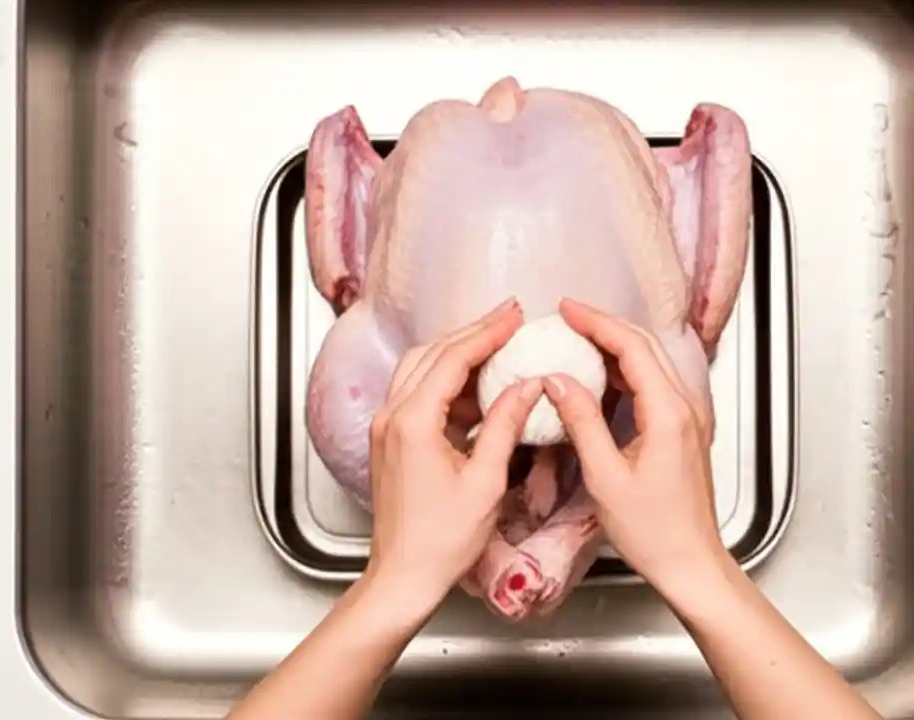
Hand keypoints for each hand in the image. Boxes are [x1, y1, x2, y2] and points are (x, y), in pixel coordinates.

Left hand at [365, 298, 543, 611]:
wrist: (403, 577)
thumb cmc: (442, 541)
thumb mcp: (486, 481)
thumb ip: (505, 425)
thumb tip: (528, 386)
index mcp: (413, 421)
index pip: (452, 358)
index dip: (487, 332)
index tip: (515, 316)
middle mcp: (391, 416)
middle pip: (431, 354)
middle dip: (472, 333)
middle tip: (509, 319)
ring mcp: (385, 427)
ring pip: (420, 370)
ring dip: (456, 354)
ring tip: (497, 345)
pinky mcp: (389, 441)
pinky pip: (416, 394)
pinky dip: (446, 381)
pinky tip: (477, 388)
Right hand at [543, 299, 725, 595]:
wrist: (690, 563)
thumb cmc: (652, 531)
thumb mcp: (605, 477)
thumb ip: (581, 422)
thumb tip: (557, 381)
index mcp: (668, 412)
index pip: (632, 348)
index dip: (597, 323)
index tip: (567, 310)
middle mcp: (685, 407)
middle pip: (646, 346)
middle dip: (605, 326)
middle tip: (568, 317)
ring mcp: (688, 418)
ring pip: (652, 363)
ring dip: (616, 345)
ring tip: (578, 339)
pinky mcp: (683, 431)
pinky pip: (654, 385)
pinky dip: (626, 370)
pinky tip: (601, 375)